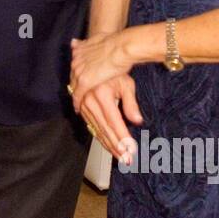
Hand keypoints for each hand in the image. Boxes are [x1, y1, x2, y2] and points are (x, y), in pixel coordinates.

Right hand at [69, 33, 141, 161]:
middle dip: (116, 146)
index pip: (114, 122)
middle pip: (104, 129)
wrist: (95, 57)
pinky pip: (91, 125)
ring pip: (96, 129)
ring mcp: (84, 104)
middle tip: (126, 160)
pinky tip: (107, 144)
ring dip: (108, 144)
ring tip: (119, 156)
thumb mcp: (126, 84)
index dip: (122, 138)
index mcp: (102, 95)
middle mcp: (90, 101)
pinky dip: (99, 135)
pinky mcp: (81, 106)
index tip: (130, 151)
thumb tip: (137, 120)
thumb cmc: (114, 69)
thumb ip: (131, 104)